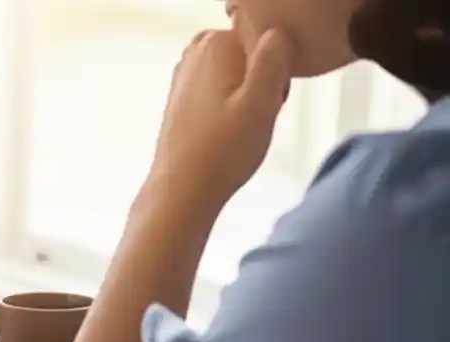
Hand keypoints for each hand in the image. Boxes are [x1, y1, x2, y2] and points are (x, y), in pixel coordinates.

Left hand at [151, 29, 293, 203]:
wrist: (182, 190)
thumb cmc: (222, 151)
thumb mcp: (262, 101)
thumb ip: (273, 59)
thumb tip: (276, 33)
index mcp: (215, 44)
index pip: (269, 40)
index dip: (277, 72)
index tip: (270, 98)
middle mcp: (195, 53)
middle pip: (252, 57)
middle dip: (262, 83)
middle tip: (256, 115)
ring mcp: (185, 77)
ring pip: (239, 76)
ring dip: (248, 98)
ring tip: (242, 127)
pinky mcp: (182, 100)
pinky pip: (223, 94)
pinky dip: (231, 109)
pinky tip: (228, 133)